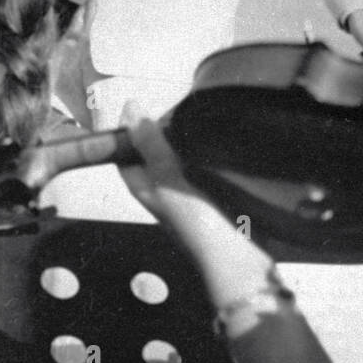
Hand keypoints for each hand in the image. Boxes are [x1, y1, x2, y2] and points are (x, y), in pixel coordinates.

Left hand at [117, 107, 274, 301]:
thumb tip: (132, 109)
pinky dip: (205, 153)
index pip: (126, 153)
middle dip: (159, 131)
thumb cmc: (197, 226)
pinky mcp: (211, 197)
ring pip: (178, 160)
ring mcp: (187, 195)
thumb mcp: (168, 180)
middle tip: (172, 106)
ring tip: (196, 118)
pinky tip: (218, 141)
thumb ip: (151, 146)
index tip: (139, 103)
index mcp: (145, 189)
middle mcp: (163, 191)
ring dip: (184, 141)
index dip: (128, 129)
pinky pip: (202, 169)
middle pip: (152, 155)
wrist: (237, 259)